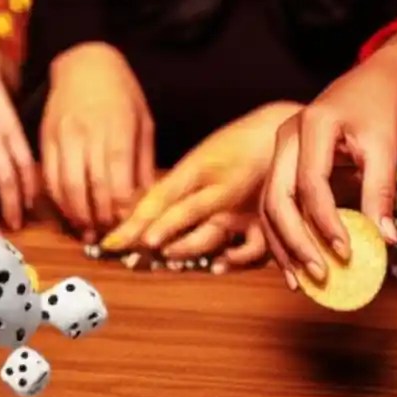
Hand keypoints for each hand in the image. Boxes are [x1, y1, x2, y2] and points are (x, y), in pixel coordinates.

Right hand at [41, 43, 154, 241]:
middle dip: (99, 218)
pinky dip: (59, 202)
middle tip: (108, 235)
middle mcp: (87, 133)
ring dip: (77, 215)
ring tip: (88, 230)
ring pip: (66, 188)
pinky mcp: (45, 140)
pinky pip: (49, 179)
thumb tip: (145, 202)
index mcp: (117, 128)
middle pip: (90, 188)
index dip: (120, 208)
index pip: (117, 178)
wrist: (84, 63)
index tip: (126, 224)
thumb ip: (143, 163)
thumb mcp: (143, 122)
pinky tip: (70, 213)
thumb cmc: (122, 93)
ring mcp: (62, 137)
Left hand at [102, 102, 300, 269]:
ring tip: (167, 257)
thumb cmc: (238, 145)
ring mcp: (242, 207)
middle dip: (151, 239)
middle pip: (178, 216)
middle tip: (132, 256)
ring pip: (208, 234)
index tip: (110, 243)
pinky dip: (235, 259)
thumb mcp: (199, 159)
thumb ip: (169, 186)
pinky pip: (252, 248)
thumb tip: (130, 208)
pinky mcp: (266, 222)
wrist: (285, 131)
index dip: (133, 224)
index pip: (158, 198)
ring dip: (184, 249)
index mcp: (198, 169)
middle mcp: (218, 189)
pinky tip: (217, 265)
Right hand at [260, 31, 396, 288]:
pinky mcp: (283, 164)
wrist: (376, 78)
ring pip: (269, 206)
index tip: (347, 253)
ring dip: (283, 246)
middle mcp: (286, 137)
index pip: (311, 184)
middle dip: (295, 242)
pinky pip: (275, 205)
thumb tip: (386, 240)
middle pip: (277, 198)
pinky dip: (283, 235)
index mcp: (313, 125)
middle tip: (318, 275)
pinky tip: (295, 264)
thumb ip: (382, 193)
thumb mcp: (388, 147)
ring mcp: (280, 150)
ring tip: (300, 281)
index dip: (326, 222)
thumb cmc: (383, 108)